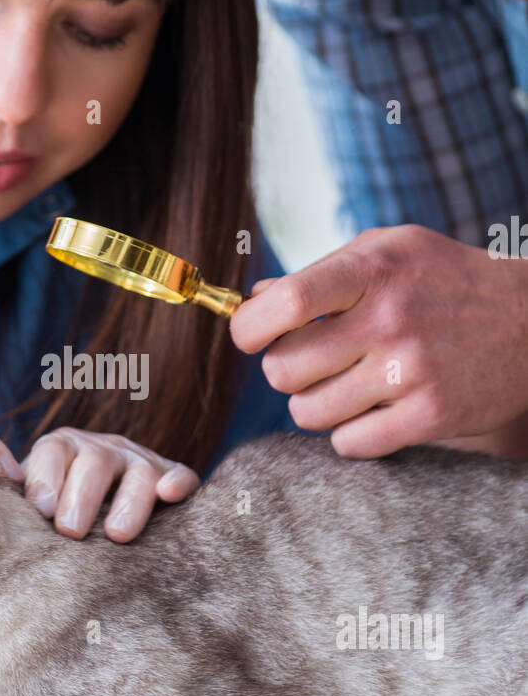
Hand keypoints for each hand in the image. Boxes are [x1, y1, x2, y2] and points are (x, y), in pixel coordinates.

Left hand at [21, 427, 198, 540]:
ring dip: (128, 501)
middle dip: (82, 495)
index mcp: (61, 449)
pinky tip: (172, 495)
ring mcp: (139, 461)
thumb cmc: (54, 518)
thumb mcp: (30, 507)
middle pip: (95, 462)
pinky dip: (177, 482)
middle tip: (70, 531)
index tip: (40, 510)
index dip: (47, 479)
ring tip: (116, 535)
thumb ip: (11, 508)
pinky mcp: (170, 477)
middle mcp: (100, 449)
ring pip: (139, 472)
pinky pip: (180, 474)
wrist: (97, 510)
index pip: (54, 453)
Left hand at [230, 225, 527, 458]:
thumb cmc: (445, 281)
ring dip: (315, 404)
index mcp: (373, 270)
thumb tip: (251, 302)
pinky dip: (350, 434)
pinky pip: (348, 444)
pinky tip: (372, 410)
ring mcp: (411, 371)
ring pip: (307, 413)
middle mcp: (391, 319)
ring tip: (346, 385)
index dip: (249, 328)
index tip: (254, 335)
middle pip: (283, 368)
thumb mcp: (388, 251)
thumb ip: (319, 273)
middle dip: (285, 370)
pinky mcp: (430, 416)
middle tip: (312, 363)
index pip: (286, 303)